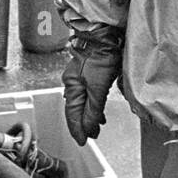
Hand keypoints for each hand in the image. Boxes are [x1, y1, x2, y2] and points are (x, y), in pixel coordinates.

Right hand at [62, 24, 123, 145]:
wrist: (105, 36)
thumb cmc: (100, 58)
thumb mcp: (98, 88)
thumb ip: (93, 110)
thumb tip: (89, 128)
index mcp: (72, 87)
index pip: (72, 115)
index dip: (77, 130)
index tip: (82, 141)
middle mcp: (72, 83)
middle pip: (76, 109)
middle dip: (83, 124)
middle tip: (89, 136)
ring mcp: (80, 77)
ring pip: (82, 102)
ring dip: (89, 115)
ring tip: (96, 126)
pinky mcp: (89, 72)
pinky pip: (88, 94)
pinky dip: (93, 105)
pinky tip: (99, 108)